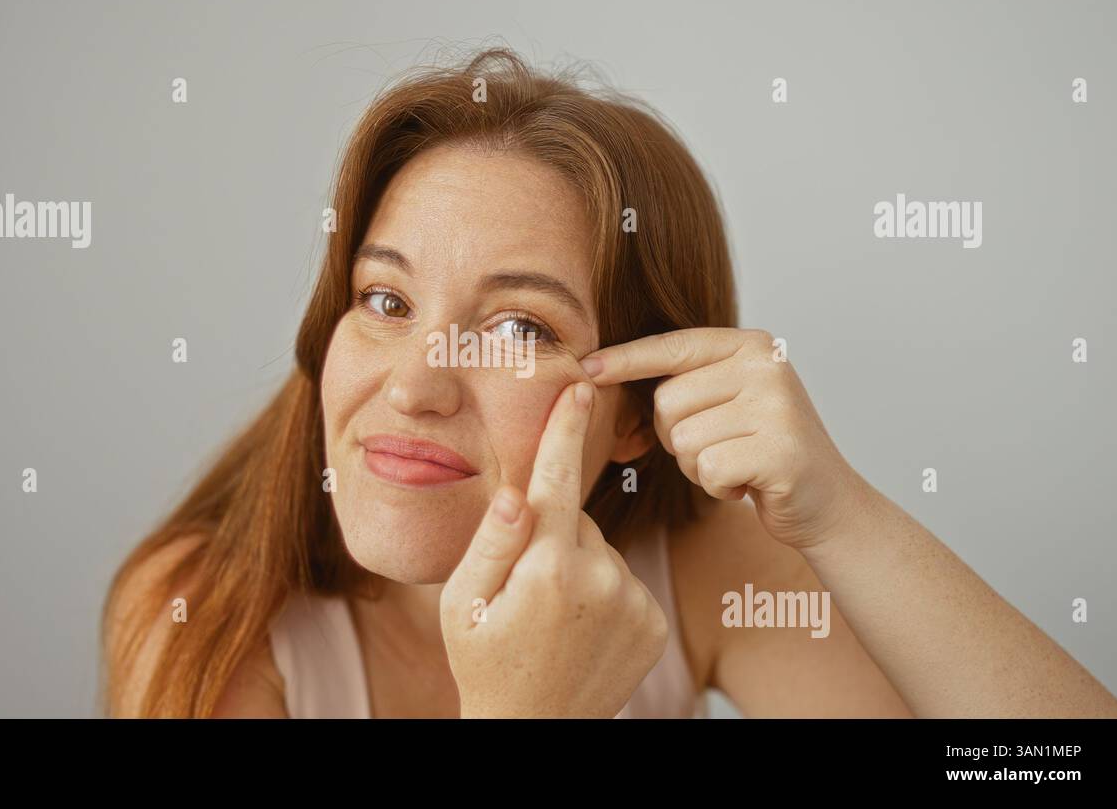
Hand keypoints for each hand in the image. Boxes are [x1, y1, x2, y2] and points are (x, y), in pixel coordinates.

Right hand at [440, 381, 668, 717]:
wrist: (534, 731)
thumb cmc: (483, 662)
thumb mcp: (461, 604)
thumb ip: (490, 542)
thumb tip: (518, 492)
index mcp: (547, 568)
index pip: (557, 482)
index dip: (564, 431)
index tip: (579, 386)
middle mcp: (602, 579)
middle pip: (575, 521)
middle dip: (551, 537)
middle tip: (522, 589)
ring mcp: (634, 603)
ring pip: (601, 550)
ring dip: (578, 567)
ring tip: (551, 617)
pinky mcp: (655, 623)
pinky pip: (624, 581)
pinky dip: (605, 592)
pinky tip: (581, 628)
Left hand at [581, 328, 870, 550]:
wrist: (826, 503)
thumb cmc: (762, 452)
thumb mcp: (729, 400)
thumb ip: (687, 380)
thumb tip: (600, 370)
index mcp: (750, 345)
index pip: (672, 345)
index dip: (625, 360)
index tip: (585, 368)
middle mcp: (766, 366)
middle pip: (667, 401)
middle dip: (678, 438)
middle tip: (722, 449)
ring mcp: (777, 405)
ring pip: (684, 439)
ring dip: (699, 467)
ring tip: (738, 466)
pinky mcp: (781, 449)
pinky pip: (709, 468)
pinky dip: (719, 487)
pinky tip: (749, 485)